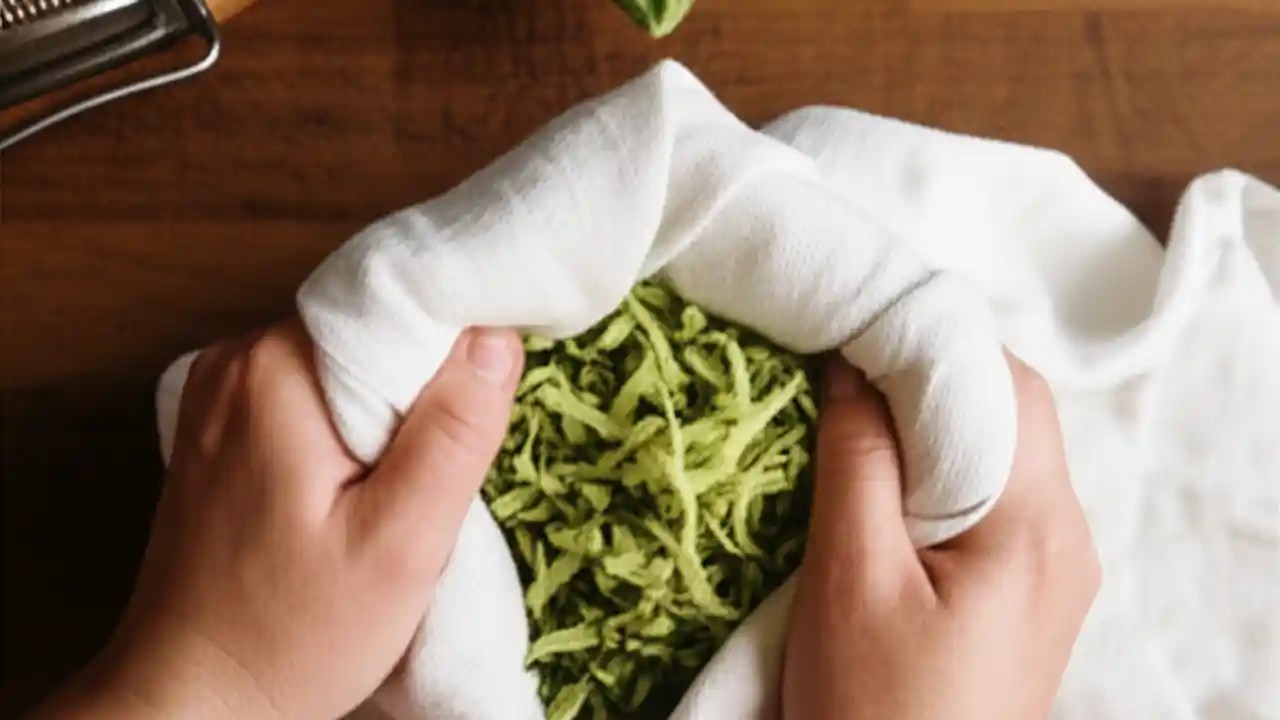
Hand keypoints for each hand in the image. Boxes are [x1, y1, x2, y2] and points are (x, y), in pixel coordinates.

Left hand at [35, 321, 523, 719]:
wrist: (193, 696)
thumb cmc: (290, 634)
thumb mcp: (399, 545)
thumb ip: (453, 434)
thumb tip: (496, 338)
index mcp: (276, 370)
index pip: (398, 301)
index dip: (460, 341)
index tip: (486, 403)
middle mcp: (237, 361)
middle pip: (374, 332)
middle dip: (424, 390)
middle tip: (435, 476)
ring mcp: (222, 393)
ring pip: (349, 365)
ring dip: (392, 414)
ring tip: (395, 493)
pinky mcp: (224, 427)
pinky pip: (315, 395)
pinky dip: (354, 430)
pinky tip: (358, 493)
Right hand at [784, 353, 1099, 718]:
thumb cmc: (873, 714)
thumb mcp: (850, 579)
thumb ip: (859, 461)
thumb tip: (852, 365)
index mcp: (1036, 529)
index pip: (1003, 385)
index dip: (930, 338)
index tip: (852, 322)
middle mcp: (1066, 540)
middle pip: (1015, 411)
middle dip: (932, 371)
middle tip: (847, 361)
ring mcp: (1053, 571)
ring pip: (1003, 451)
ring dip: (934, 417)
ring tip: (856, 412)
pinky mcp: (1023, 596)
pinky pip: (993, 499)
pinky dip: (941, 466)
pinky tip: (885, 476)